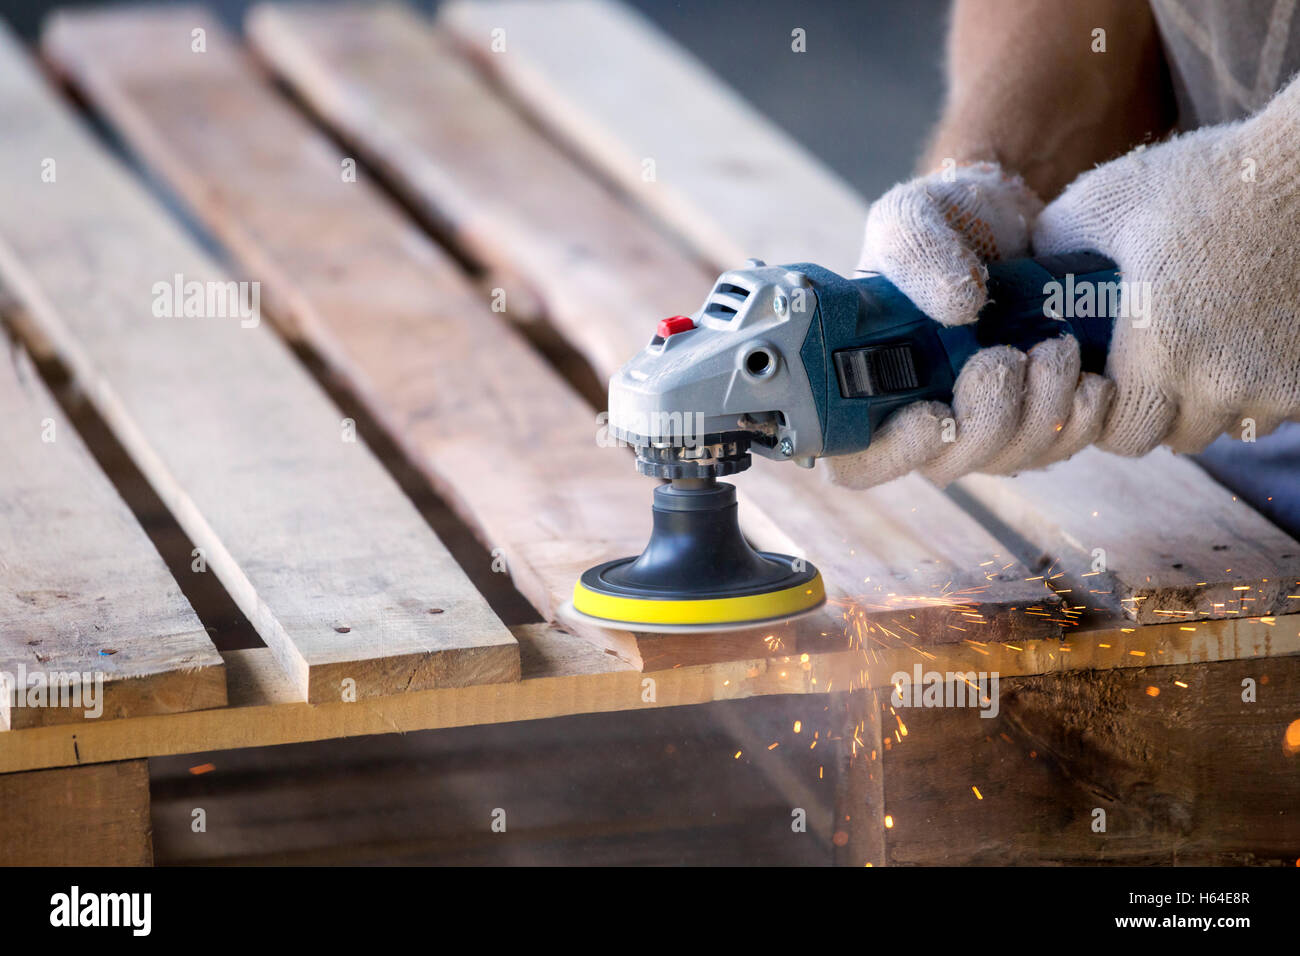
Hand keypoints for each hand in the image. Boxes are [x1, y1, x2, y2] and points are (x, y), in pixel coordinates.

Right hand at [829, 161, 1112, 487]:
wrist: (1012, 216)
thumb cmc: (946, 223)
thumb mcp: (912, 217)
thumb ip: (917, 251)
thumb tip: (958, 307)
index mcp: (870, 381)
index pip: (861, 457)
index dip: (895, 452)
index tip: (934, 413)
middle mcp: (923, 412)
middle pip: (945, 466)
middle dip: (984, 423)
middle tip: (1002, 359)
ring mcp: (984, 421)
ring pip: (1008, 460)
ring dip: (1039, 415)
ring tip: (1054, 349)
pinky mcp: (1038, 415)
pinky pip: (1059, 447)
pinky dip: (1080, 419)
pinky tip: (1090, 378)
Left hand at [1034, 76, 1299, 455]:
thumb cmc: (1200, 180)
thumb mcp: (1100, 205)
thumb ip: (1050, 251)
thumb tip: (1011, 280)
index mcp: (1160, 354)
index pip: (1122, 434)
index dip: (1106, 413)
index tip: (1106, 379)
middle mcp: (1222, 383)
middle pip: (1175, 436)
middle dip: (1155, 411)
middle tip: (1147, 368)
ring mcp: (1278, 382)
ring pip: (1229, 425)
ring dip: (1210, 402)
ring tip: (1197, 351)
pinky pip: (1278, 406)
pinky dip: (1258, 386)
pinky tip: (1242, 342)